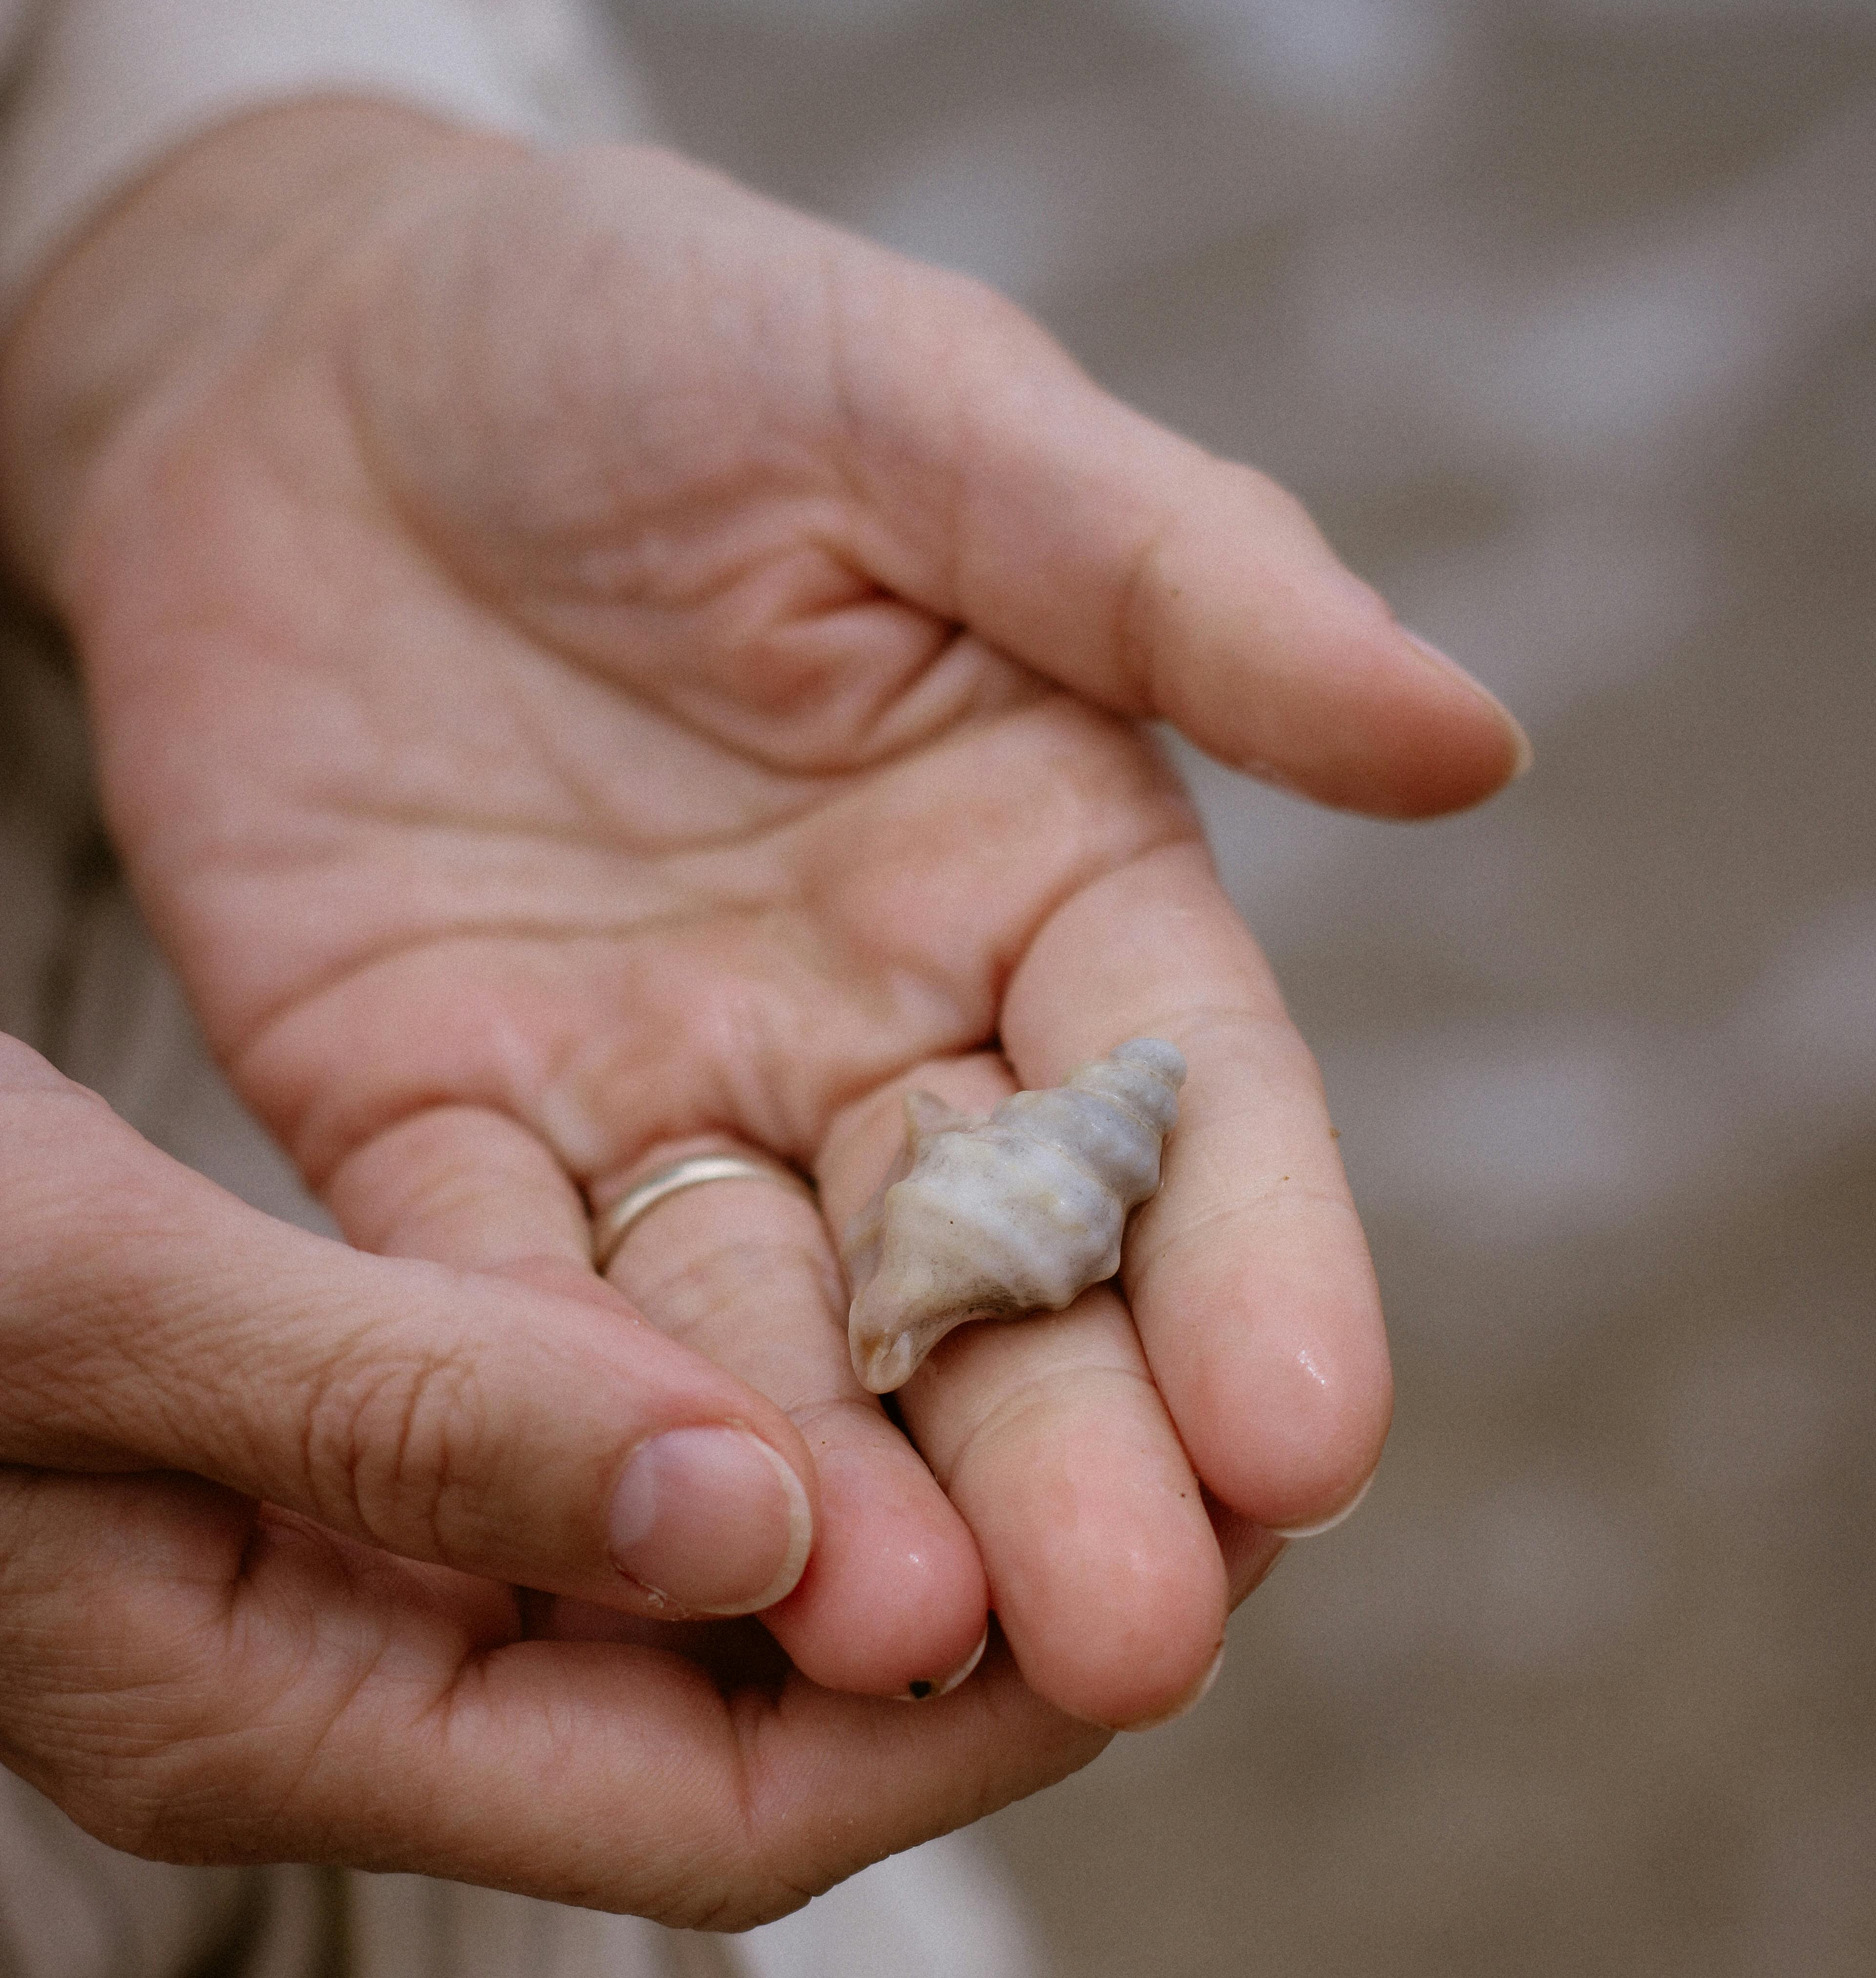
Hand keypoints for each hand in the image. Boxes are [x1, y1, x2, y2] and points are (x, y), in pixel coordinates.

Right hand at [0, 1039, 1106, 1920]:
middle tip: (1225, 1471)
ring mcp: (331, 1545)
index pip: (711, 1813)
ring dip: (900, 1468)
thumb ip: (397, 1416)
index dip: (963, 1729)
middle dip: (987, 1602)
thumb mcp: (72, 1294)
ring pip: (699, 1554)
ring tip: (1110, 1348)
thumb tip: (759, 1524)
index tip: (1175, 1600)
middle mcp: (329, 1662)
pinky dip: (764, 1364)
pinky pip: (611, 1425)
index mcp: (258, 1714)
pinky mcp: (338, 1415)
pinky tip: (894, 1252)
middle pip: (742, 1699)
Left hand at [1, 104, 1521, 1782]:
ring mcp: (660, 1098)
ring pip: (773, 1339)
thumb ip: (1178, 579)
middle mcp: (876, 1023)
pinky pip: (502, 1290)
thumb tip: (1475, 740)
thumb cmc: (646, 329)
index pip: (1184, 1097)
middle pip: (1001, 1276)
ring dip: (841, 1499)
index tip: (1313, 1446)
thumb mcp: (923, 406)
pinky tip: (639, 1529)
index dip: (1257, 1266)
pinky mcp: (435, 1130)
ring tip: (910, 1648)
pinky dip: (564, 1404)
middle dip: (1072, 1459)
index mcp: (1038, 865)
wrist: (297, 346)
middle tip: (1138, 1647)